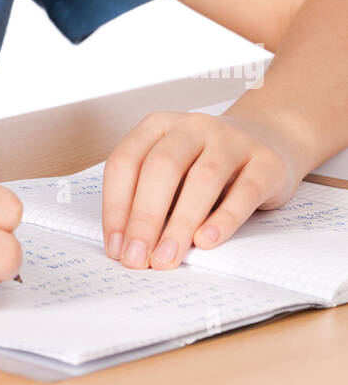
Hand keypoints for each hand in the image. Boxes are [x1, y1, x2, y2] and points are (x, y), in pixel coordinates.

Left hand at [100, 109, 306, 269]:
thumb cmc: (207, 164)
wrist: (269, 139)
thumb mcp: (173, 171)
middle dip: (144, 217)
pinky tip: (207, 241)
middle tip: (137, 258)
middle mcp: (193, 126)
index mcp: (159, 125)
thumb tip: (128, 246)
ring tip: (167, 257)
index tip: (115, 247)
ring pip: (202, 178)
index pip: (126, 161)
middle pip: (161, 167)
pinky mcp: (267, 162)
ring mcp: (232, 140)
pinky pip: (245, 190)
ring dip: (180, 223)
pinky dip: (224, 218)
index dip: (115, 206)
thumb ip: (151, 198)